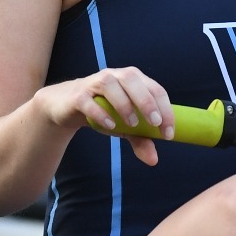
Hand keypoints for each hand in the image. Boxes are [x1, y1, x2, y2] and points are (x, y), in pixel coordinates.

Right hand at [34, 67, 173, 165]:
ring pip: (110, 84)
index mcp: (133, 80)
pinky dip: (99, 112)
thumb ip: (140, 139)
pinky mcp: (77, 95)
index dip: (165, 109)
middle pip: (132, 79)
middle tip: (155, 123)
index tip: (168, 133)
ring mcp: (94, 83)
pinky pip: (88, 100)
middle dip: (146, 101)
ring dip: (123, 104)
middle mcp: (115, 76)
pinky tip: (109, 126)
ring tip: (131, 124)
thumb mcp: (125, 126)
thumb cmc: (104, 111)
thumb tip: (154, 160)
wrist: (67, 107)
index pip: (155, 89)